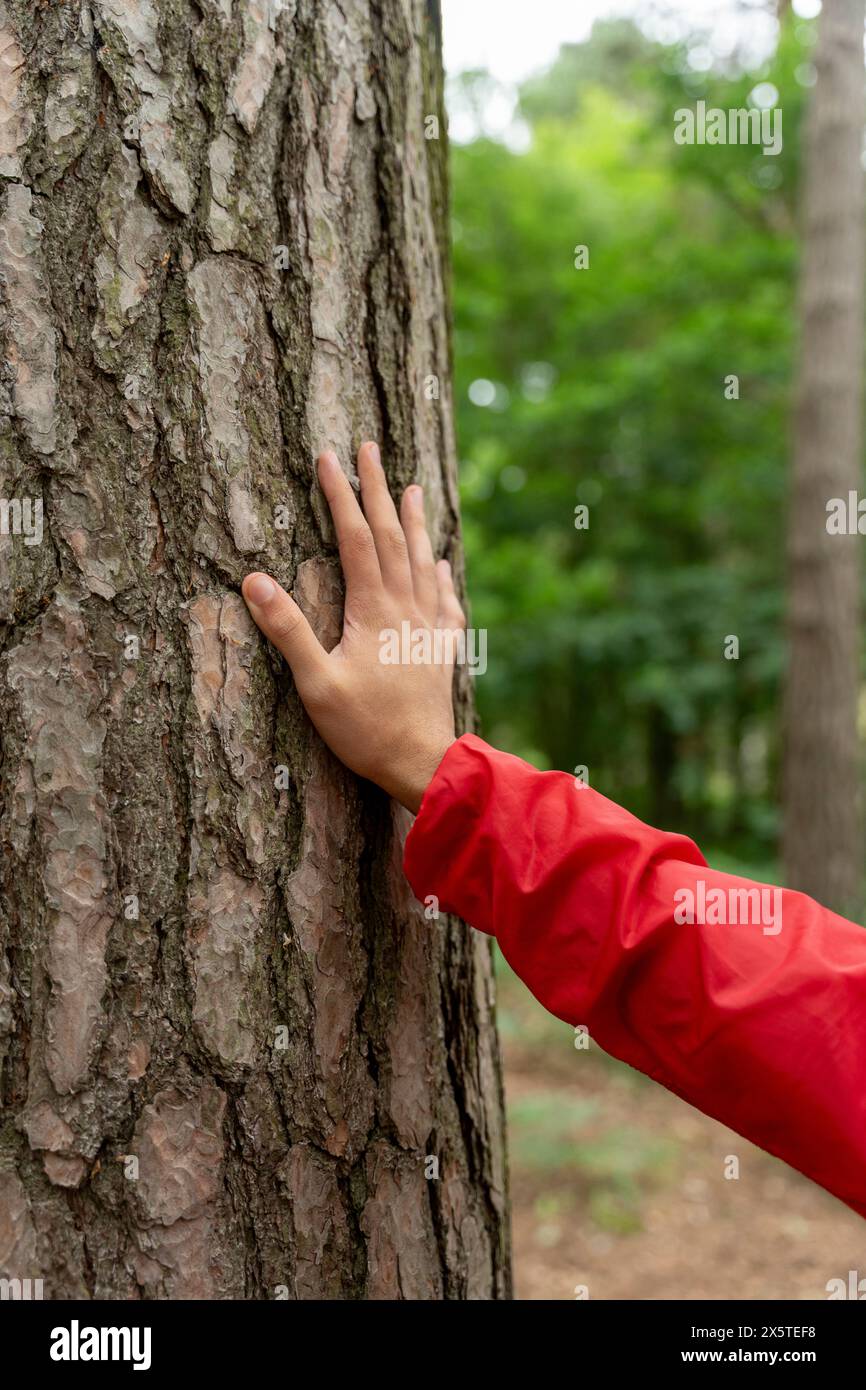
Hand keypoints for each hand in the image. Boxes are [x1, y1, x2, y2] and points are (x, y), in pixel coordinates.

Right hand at [242, 443, 464, 812]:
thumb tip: (253, 580)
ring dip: (414, 522)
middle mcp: (407, 608)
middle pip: (393, 536)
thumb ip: (287, 630)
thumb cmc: (364, 729)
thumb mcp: (315, 683)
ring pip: (422, 560)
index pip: (356, 538)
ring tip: (412, 488)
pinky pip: (445, 600)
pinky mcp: (441, 649)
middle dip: (378, 490)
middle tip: (370, 449)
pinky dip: (442, 574)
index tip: (328, 457)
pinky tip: (442, 563)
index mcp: (374, 610)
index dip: (340, 495)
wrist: (422, 762)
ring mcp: (428, 627)